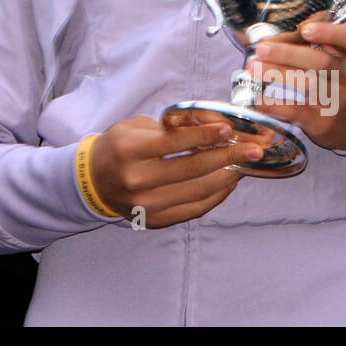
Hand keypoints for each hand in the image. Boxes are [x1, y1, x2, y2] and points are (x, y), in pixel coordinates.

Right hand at [88, 115, 262, 226]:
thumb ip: (170, 127)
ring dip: (226, 177)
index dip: (204, 136)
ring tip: (245, 164)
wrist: (93, 180)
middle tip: (253, 150)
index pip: (174, 143)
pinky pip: (193, 208)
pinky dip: (215, 195)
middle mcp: (137, 179)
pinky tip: (228, 182)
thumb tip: (211, 125)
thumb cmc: (119, 147)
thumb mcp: (136, 127)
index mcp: (130, 151)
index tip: (228, 129)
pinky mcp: (155, 220)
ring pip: (197, 191)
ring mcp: (146, 204)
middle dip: (227, 157)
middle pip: (191, 169)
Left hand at [243, 17, 345, 150]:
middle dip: (288, 54)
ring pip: (309, 85)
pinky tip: (259, 98)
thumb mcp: (332, 58)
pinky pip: (298, 112)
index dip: (329, 32)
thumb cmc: (336, 81)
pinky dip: (276, 104)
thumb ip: (303, 44)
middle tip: (262, 49)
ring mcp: (337, 101)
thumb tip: (270, 40)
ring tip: (253, 67)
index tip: (305, 29)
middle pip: (322, 62)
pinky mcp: (323, 122)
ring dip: (278, 74)